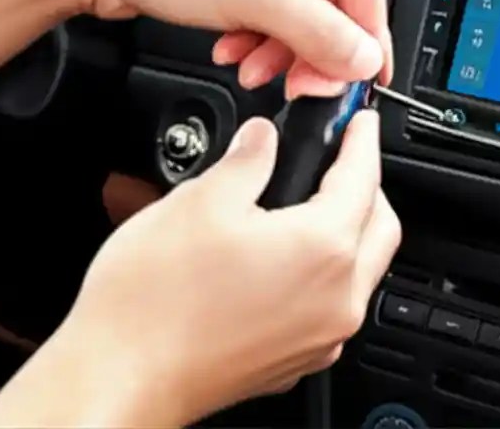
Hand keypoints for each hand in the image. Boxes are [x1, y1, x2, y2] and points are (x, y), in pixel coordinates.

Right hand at [0, 112, 399, 427]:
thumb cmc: (152, 302)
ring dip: (348, 233)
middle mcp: (337, 299)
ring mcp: (320, 338)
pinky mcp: (295, 361)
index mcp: (324, 249)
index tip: (360, 121)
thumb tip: (263, 138)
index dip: (361, 140)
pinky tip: (281, 257)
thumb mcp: (200, 201)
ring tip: (305, 205)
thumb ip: (246, 160)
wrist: (120, 378)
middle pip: (379, 228)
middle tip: (339, 160)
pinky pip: (330, 307)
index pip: (364, 178)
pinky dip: (323, 274)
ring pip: (360, 271)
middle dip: (366, 187)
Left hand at [14, 0, 391, 97]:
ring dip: (277, 45)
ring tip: (254, 69)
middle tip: (304, 83)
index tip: (366, 76)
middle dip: (310, 45)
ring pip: (291, 5)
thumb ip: (324, 36)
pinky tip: (230, 50)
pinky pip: (258, 3)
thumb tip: (364, 59)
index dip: (366, 33)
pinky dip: (251, 33)